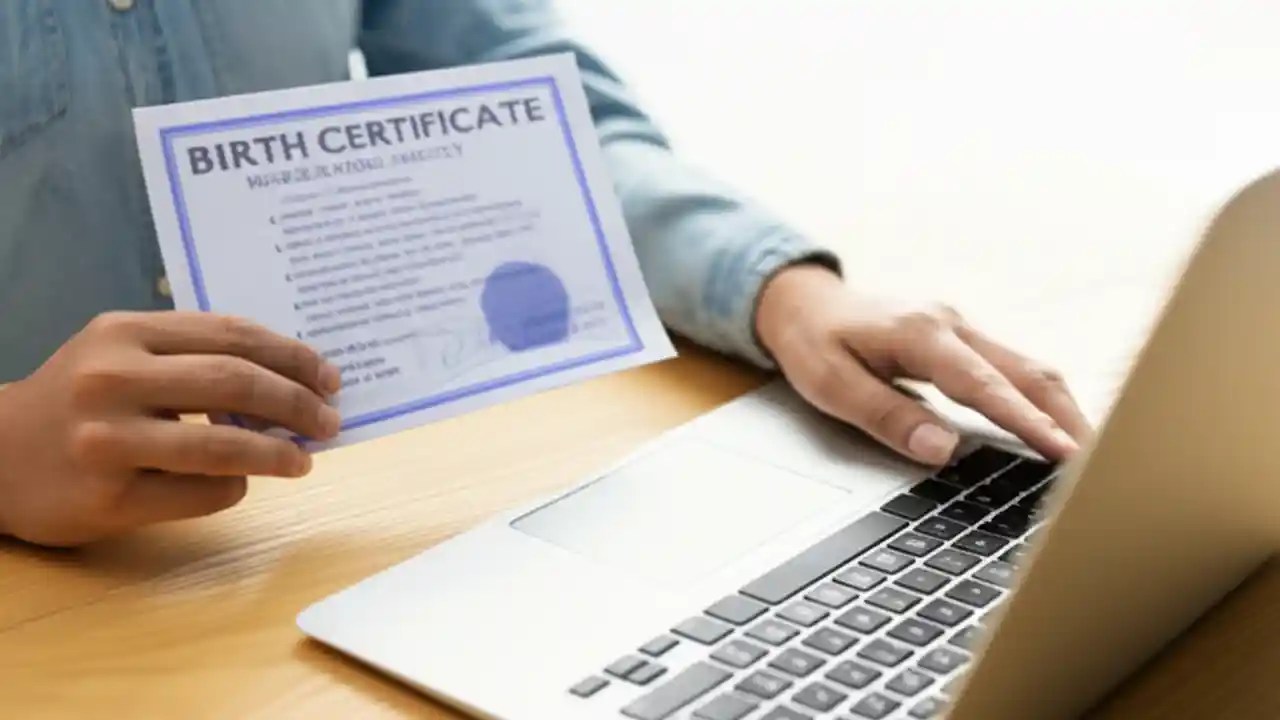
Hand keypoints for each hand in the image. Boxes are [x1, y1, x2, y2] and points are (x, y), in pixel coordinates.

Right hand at [0, 312, 341, 546]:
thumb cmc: (76, 401)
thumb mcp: (120, 354)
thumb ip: (191, 356)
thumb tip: (291, 379)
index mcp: (123, 333)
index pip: (231, 335)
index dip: (290, 356)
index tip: (328, 375)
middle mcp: (112, 379)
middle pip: (235, 383)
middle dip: (296, 402)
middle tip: (328, 419)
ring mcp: (108, 441)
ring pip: (223, 445)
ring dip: (278, 453)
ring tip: (304, 458)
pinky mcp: (109, 497)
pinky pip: (201, 493)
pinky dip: (235, 487)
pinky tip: (242, 483)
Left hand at [756, 264, 1089, 465]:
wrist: (805, 302)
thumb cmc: (813, 343)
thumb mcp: (831, 385)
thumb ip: (887, 416)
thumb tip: (943, 451)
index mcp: (920, 334)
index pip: (985, 385)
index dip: (1027, 422)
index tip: (1066, 454)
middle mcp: (953, 325)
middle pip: (1029, 372)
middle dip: (1068, 420)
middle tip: (1103, 468)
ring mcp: (963, 329)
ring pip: (1031, 369)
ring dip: (1062, 411)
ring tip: (1092, 459)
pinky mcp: (966, 340)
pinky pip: (1016, 370)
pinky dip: (1042, 402)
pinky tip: (1056, 431)